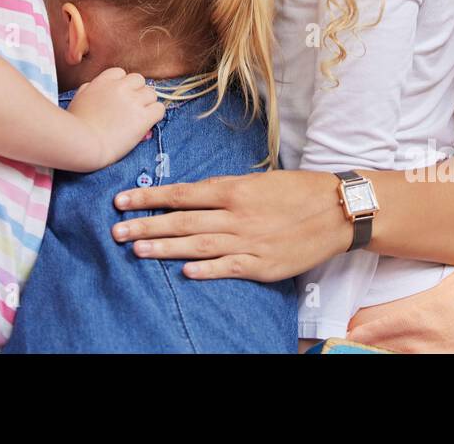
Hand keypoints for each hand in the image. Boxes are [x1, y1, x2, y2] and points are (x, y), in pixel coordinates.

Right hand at [66, 68, 164, 170]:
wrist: (83, 144)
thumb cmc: (75, 126)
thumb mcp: (78, 99)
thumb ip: (89, 89)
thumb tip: (94, 87)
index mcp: (103, 82)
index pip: (120, 73)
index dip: (122, 85)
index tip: (120, 97)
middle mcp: (120, 87)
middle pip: (139, 80)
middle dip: (137, 92)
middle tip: (132, 107)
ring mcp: (133, 101)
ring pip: (152, 94)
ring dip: (148, 104)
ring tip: (140, 117)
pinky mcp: (143, 117)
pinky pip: (160, 109)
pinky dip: (156, 116)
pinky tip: (148, 124)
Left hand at [108, 169, 350, 282]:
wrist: (337, 211)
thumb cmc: (297, 191)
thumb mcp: (258, 179)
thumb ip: (225, 188)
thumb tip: (192, 194)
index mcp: (234, 189)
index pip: (182, 193)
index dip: (149, 196)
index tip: (122, 200)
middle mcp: (236, 214)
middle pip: (182, 220)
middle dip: (146, 224)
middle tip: (116, 231)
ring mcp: (248, 241)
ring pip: (199, 244)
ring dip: (166, 247)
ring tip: (137, 250)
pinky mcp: (262, 265)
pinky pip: (228, 268)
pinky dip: (206, 270)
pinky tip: (184, 273)